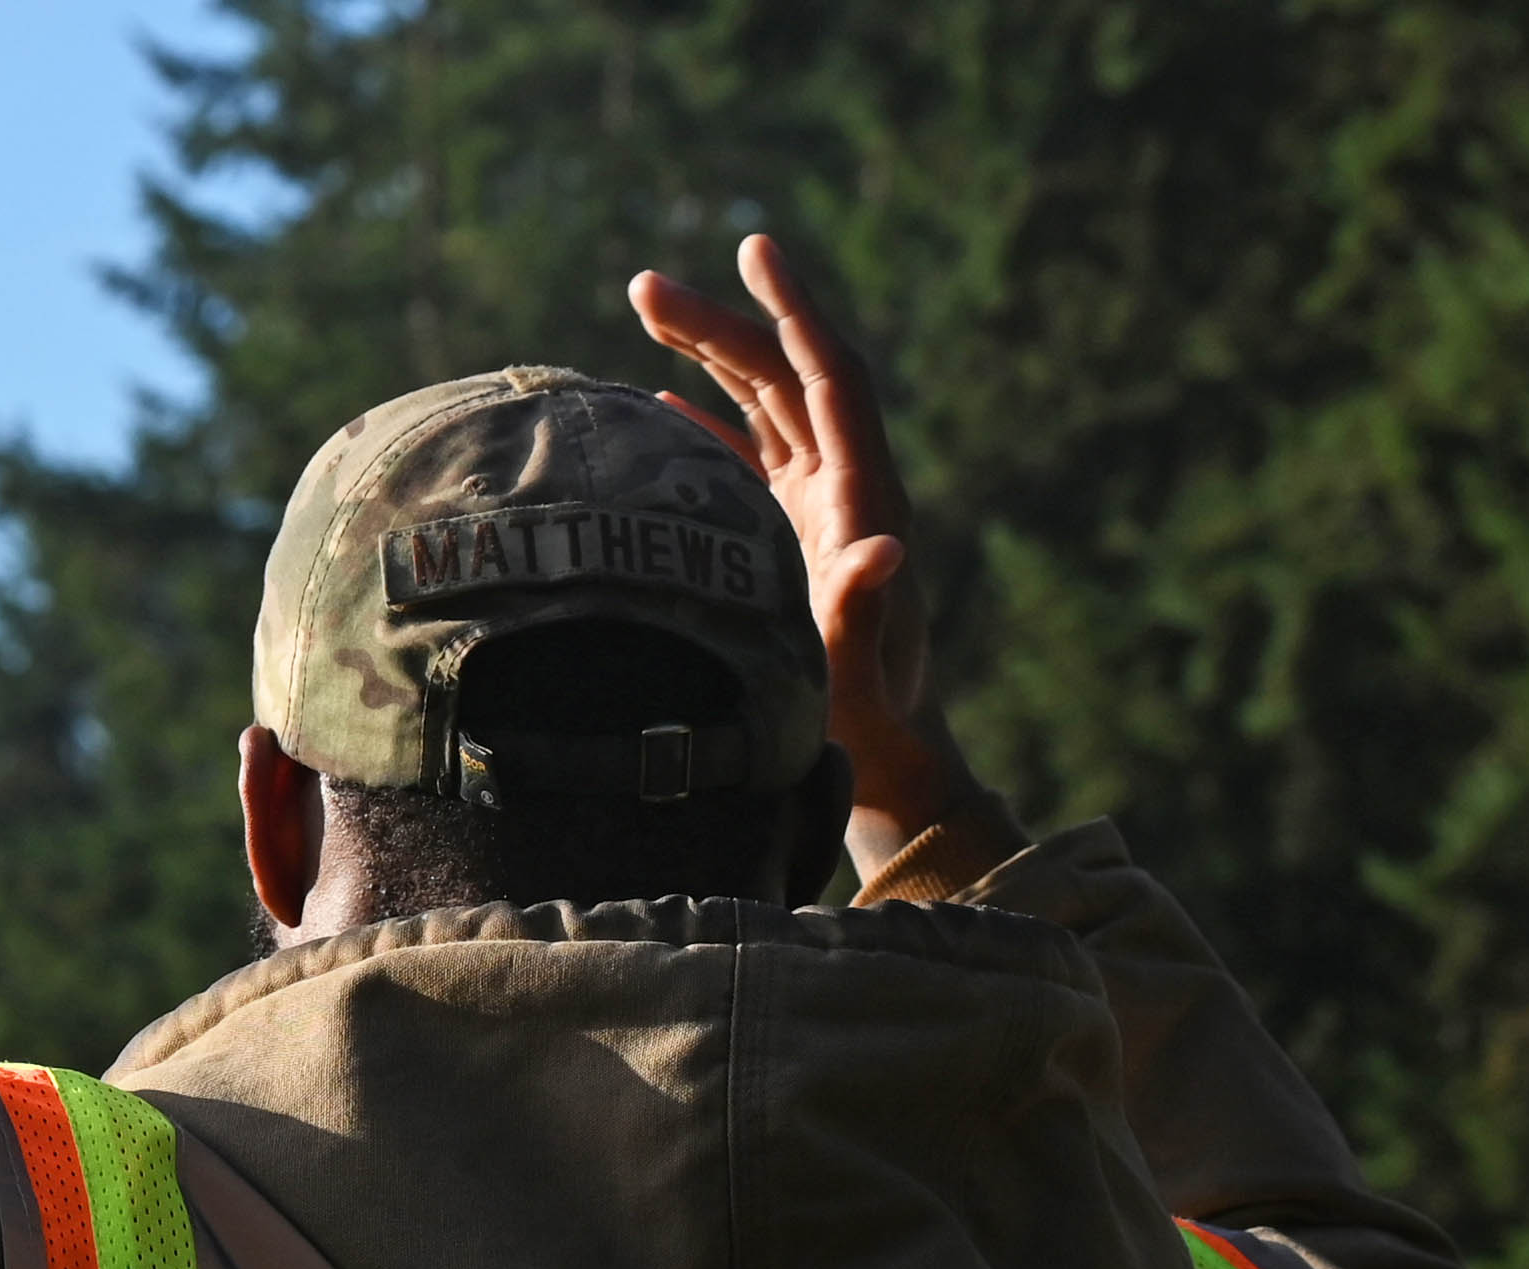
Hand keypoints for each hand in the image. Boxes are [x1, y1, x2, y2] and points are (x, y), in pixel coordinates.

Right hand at [628, 232, 996, 865]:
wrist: (882, 755)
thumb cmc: (868, 724)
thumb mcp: (861, 671)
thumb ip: (864, 610)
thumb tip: (885, 545)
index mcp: (862, 498)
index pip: (830, 380)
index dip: (795, 313)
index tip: (755, 252)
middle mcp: (842, 486)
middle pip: (783, 377)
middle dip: (722, 324)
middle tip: (645, 282)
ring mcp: (812, 506)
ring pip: (758, 406)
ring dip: (705, 355)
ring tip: (643, 304)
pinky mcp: (785, 534)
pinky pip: (744, 458)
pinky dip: (702, 423)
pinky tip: (655, 401)